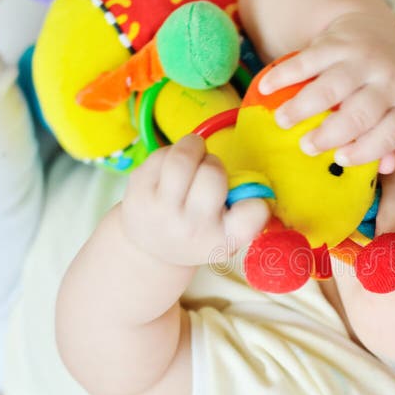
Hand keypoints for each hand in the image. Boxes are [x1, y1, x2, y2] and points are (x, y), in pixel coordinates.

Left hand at [121, 135, 269, 266]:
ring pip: (183, 157)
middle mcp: (191, 228)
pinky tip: (170, 166)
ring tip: (193, 154)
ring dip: (193, 146)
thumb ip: (241, 207)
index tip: (243, 204)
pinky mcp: (137, 191)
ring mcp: (161, 210)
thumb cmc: (198, 231)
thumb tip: (246, 180)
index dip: (257, 201)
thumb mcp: (225, 232)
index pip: (254, 212)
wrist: (149, 247)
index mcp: (221, 239)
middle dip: (214, 163)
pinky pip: (162, 154)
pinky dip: (171, 151)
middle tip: (208, 171)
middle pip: (213, 174)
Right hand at [258, 12, 394, 173]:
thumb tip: (384, 169)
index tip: (340, 159)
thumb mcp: (394, 111)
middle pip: (360, 114)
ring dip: (302, 108)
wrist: (374, 32)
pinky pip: (306, 60)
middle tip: (307, 147)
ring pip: (331, 88)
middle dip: (331, 135)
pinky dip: (284, 75)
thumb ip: (389, 140)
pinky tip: (266, 88)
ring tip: (282, 122)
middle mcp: (389, 79)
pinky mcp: (336, 41)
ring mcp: (362, 58)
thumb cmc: (379, 87)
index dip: (367, 150)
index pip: (391, 133)